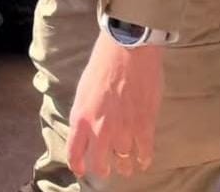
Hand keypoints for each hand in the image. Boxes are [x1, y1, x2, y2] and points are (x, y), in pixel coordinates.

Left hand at [67, 31, 163, 181]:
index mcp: (80, 117)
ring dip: (125, 166)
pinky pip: (144, 154)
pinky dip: (143, 160)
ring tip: (126, 166)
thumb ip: (84, 114)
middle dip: (103, 169)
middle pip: (100, 165)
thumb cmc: (102, 64)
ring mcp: (123, 131)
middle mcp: (100, 129)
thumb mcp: (83, 90)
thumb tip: (86, 131)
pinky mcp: (144, 127)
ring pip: (124, 163)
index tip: (82, 169)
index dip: (78, 165)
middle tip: (106, 168)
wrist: (126, 50)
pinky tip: (142, 160)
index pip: (75, 153)